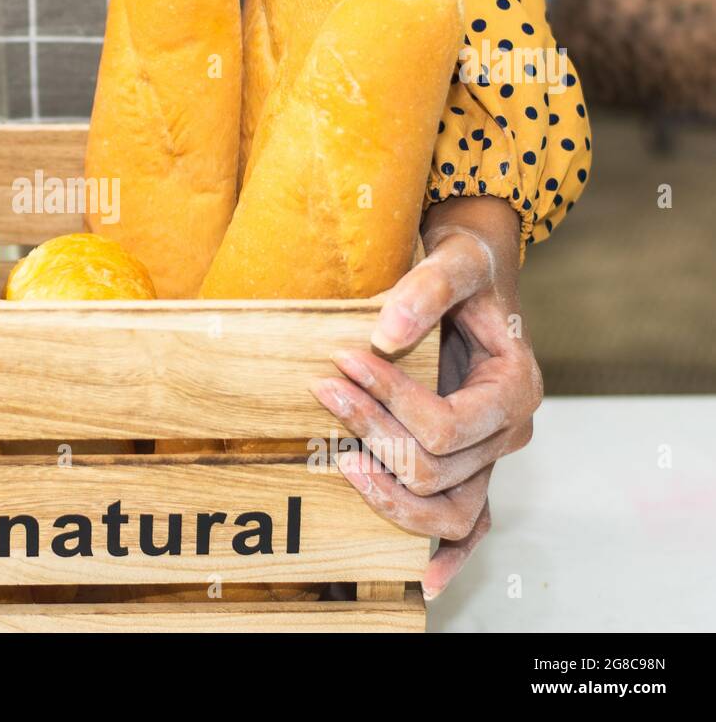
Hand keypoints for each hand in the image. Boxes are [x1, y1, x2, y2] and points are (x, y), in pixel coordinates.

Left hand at [309, 195, 541, 598]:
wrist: (476, 271)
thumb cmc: (468, 264)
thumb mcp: (454, 258)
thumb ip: (426, 290)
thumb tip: (384, 332)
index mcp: (516, 387)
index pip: (447, 426)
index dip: (388, 402)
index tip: (341, 360)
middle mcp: (509, 432)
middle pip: (436, 469)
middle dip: (371, 432)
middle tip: (322, 389)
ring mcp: (490, 456)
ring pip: (450, 512)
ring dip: (387, 494)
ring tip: (335, 459)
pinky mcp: (470, 465)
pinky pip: (470, 526)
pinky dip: (449, 555)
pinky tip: (422, 581)